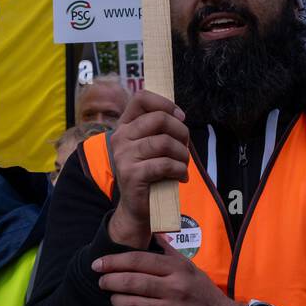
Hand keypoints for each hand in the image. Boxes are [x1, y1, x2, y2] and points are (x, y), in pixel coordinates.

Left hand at [94, 236, 245, 305]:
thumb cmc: (205, 295)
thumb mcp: (192, 269)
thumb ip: (170, 253)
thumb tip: (154, 234)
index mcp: (179, 270)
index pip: (139, 260)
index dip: (115, 261)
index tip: (99, 263)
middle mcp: (175, 289)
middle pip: (132, 281)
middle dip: (110, 280)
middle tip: (102, 281)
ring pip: (132, 305)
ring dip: (116, 301)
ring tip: (114, 298)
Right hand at [104, 90, 190, 248]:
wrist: (137, 208)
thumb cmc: (150, 173)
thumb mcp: (151, 147)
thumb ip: (159, 129)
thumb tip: (180, 117)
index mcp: (125, 126)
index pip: (141, 98)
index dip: (165, 103)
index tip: (180, 117)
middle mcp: (120, 137)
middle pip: (159, 119)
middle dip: (181, 132)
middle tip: (185, 147)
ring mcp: (124, 156)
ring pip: (165, 142)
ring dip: (183, 154)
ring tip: (184, 165)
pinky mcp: (132, 174)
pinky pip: (165, 164)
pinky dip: (179, 170)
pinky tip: (181, 177)